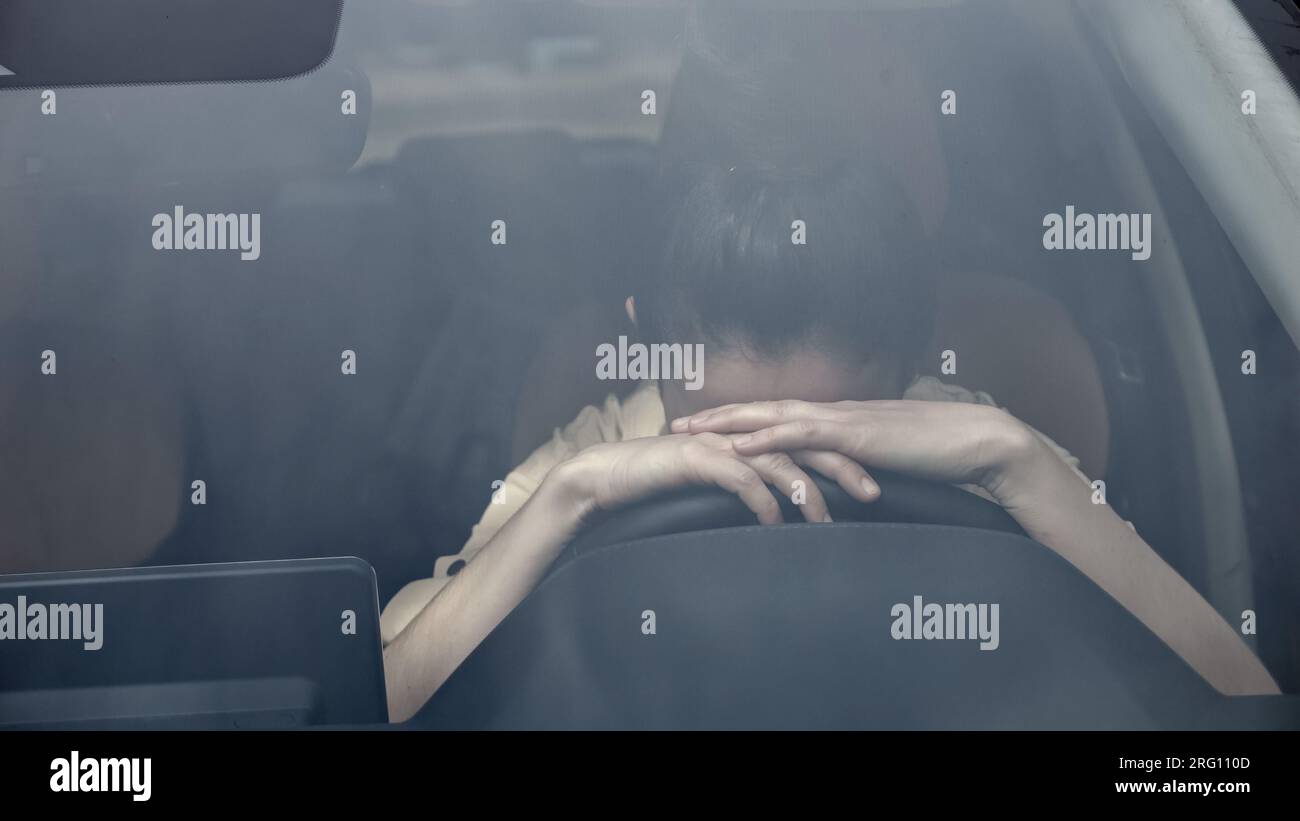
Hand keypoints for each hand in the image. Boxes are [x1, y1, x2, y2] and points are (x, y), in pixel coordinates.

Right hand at [550, 432, 879, 525]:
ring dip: (806, 492)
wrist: (611, 475)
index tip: (877, 482)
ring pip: (778, 462)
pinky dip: (762, 501)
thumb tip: (783, 506)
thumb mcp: (716, 481)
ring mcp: (721, 444)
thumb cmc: (664, 482)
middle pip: (804, 445)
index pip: (808, 443)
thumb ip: (750, 483)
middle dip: (843, 468)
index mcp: (751, 437)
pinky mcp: (698, 459)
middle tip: (875, 494)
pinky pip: (740, 479)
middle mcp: (741, 435)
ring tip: (827, 520)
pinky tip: (775, 524)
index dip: (844, 459)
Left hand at [673, 399, 1046, 504]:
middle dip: (718, 418)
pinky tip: (740, 444)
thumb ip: (858, 466)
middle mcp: (833, 412)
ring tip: (693, 433)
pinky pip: (803, 434)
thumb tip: (840, 482)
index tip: (704, 429)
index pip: (779, 417)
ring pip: (773, 417)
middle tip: (676, 428)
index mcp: (838, 419)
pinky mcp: (854, 435)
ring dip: (729, 424)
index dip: (740, 421)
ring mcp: (841, 420)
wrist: (975, 440)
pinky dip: (767, 437)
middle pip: (763, 411)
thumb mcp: (885, 461)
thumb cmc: (936, 454)